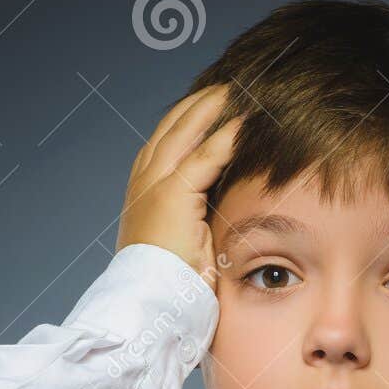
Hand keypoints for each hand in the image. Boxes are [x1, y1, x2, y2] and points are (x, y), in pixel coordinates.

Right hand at [117, 84, 241, 279]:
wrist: (150, 304)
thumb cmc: (171, 282)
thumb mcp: (185, 237)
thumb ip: (197, 210)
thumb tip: (224, 197)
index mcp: (144, 189)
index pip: (168, 140)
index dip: (190, 118)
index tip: (213, 102)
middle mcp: (144, 180)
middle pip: (174, 126)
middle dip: (202, 102)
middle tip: (228, 84)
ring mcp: (154, 184)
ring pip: (187, 131)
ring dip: (213, 107)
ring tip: (237, 89)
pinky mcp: (172, 195)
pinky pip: (205, 156)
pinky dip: (227, 137)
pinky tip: (245, 122)